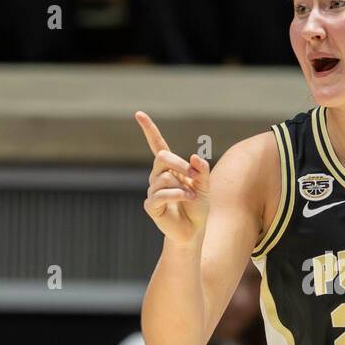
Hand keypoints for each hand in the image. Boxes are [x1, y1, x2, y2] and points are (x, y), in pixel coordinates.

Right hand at [136, 110, 210, 244]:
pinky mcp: (151, 205)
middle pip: (162, 158)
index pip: (157, 145)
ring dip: (183, 186)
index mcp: (170, 168)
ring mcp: (153, 190)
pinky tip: (187, 198)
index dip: (149, 130)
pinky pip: (161, 194)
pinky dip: (177, 195)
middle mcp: (158, 176)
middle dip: (179, 164)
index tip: (139, 114)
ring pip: (164, 178)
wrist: (194, 230)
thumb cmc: (198, 206)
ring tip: (191, 196)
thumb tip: (194, 156)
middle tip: (193, 174)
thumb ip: (202, 171)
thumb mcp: (205, 186)